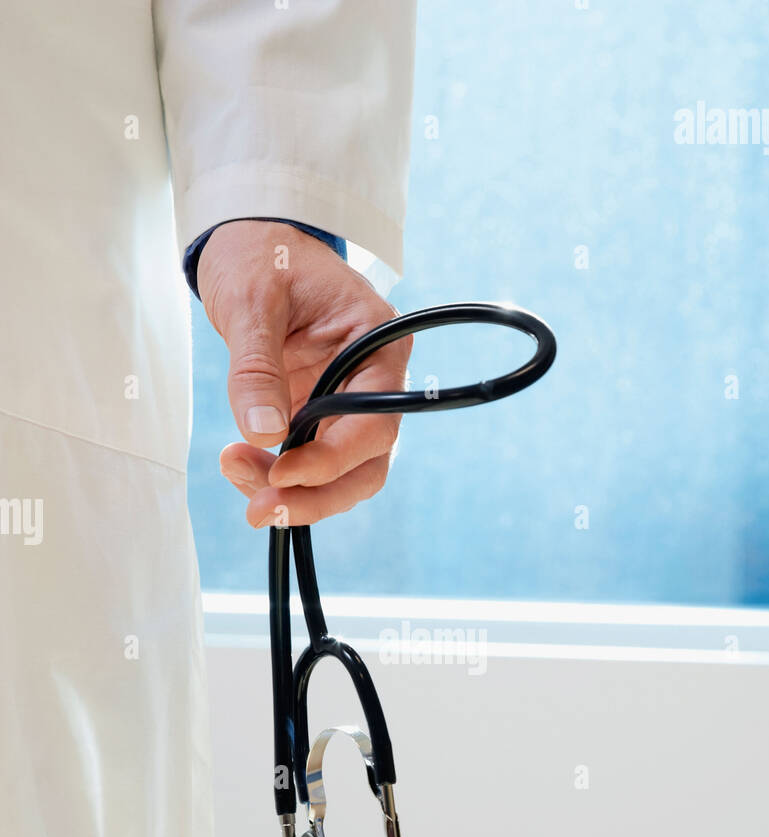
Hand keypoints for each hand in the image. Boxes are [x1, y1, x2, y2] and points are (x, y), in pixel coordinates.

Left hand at [197, 220, 410, 526]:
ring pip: (344, 474)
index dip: (330, 460)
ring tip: (238, 477)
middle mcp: (374, 378)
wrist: (251, 242)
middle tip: (261, 510)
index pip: (373, 422)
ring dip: (296, 494)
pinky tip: (244, 467)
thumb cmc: (260, 255)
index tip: (279, 474)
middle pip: (367, 463)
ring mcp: (348, 401)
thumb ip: (256, 367)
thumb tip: (264, 434)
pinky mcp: (319, 414)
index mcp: (378, 341)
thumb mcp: (250, 299)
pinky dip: (280, 477)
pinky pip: (312, 462)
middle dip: (316, 495)